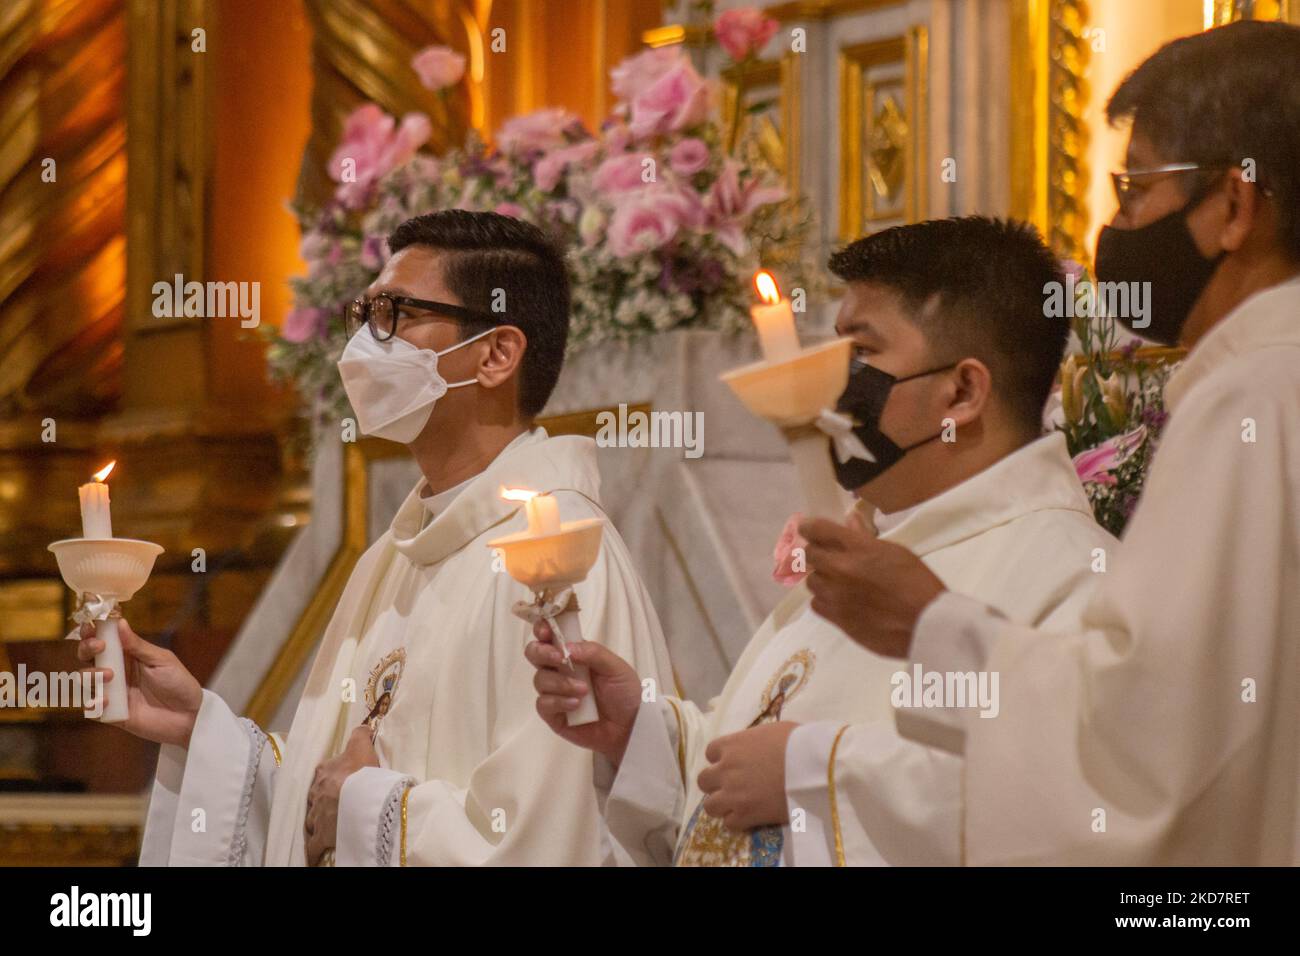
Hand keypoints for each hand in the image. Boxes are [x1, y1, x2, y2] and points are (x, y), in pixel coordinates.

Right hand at [75, 619, 202, 746]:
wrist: (188, 716)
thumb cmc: (178, 683)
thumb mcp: (161, 660)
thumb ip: (138, 645)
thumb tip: (120, 622)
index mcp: (128, 654)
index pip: (103, 639)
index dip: (92, 631)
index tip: (90, 625)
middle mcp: (115, 671)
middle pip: (87, 656)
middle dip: (87, 648)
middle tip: (99, 647)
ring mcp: (112, 692)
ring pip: (84, 680)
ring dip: (91, 674)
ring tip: (110, 676)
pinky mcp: (111, 712)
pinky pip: (91, 707)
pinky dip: (93, 702)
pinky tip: (107, 700)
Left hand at [304, 725, 378, 865]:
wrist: (359, 800)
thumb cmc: (361, 773)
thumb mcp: (362, 747)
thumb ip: (360, 735)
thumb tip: (363, 726)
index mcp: (324, 772)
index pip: (324, 772)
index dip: (331, 776)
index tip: (339, 779)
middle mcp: (315, 792)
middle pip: (316, 795)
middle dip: (321, 800)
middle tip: (334, 804)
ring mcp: (315, 815)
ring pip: (312, 818)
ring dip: (317, 821)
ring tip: (326, 825)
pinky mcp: (319, 835)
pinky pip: (313, 844)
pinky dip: (313, 849)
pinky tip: (313, 853)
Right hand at [524, 620, 641, 765]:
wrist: (630, 727)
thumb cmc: (625, 692)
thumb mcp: (615, 667)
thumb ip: (593, 652)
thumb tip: (566, 647)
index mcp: (574, 653)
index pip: (551, 635)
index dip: (543, 629)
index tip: (546, 632)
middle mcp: (560, 670)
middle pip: (534, 654)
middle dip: (542, 653)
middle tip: (561, 659)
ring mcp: (554, 692)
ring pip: (539, 679)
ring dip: (560, 683)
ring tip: (583, 691)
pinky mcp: (553, 714)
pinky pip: (543, 704)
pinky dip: (558, 702)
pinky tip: (576, 705)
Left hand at [698, 722, 798, 830]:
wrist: (812, 768)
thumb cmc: (798, 743)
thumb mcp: (774, 730)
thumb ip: (757, 740)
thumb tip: (762, 745)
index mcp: (732, 745)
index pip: (711, 752)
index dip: (721, 759)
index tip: (733, 763)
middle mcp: (726, 769)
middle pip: (704, 780)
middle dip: (715, 783)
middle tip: (732, 786)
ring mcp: (733, 794)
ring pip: (710, 805)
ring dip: (721, 804)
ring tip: (737, 805)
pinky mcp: (745, 815)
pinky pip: (729, 823)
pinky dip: (737, 821)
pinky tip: (749, 817)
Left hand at [801, 511, 945, 657]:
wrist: (925, 624)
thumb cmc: (917, 583)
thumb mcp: (896, 552)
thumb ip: (865, 538)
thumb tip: (849, 520)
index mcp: (858, 548)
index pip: (818, 529)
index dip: (808, 527)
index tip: (807, 529)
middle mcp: (840, 569)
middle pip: (809, 554)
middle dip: (816, 553)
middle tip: (827, 556)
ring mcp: (836, 595)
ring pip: (811, 581)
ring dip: (821, 578)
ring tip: (838, 582)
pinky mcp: (836, 618)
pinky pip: (816, 604)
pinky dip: (823, 600)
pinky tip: (838, 600)